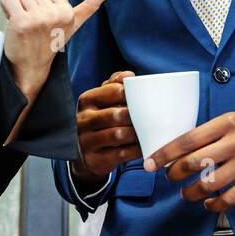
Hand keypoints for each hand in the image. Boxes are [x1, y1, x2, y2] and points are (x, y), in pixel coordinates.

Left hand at [1, 0, 110, 96]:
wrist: (31, 67)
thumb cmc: (50, 42)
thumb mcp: (72, 24)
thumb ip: (89, 6)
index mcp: (68, 12)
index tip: (41, 16)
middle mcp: (55, 15)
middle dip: (26, 2)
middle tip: (30, 22)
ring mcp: (38, 19)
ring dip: (15, 3)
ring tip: (21, 20)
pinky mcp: (21, 22)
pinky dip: (5, 6)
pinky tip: (11, 19)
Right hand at [70, 70, 138, 188]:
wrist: (85, 153)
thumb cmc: (101, 119)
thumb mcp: (103, 100)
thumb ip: (115, 84)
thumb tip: (129, 75)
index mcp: (87, 100)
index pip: (112, 91)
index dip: (131, 94)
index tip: (145, 98)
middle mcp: (82, 120)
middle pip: (115, 114)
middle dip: (136, 116)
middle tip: (152, 117)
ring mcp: (86, 141)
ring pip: (118, 135)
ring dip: (136, 134)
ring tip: (149, 132)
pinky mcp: (93, 160)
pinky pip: (120, 154)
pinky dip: (135, 150)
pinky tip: (144, 147)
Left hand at [142, 108, 234, 212]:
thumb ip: (211, 132)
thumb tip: (181, 149)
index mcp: (226, 123)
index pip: (187, 140)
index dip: (164, 153)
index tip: (149, 163)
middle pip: (194, 162)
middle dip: (174, 173)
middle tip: (170, 178)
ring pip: (209, 183)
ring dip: (191, 192)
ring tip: (186, 194)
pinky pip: (229, 199)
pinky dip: (214, 205)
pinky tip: (208, 204)